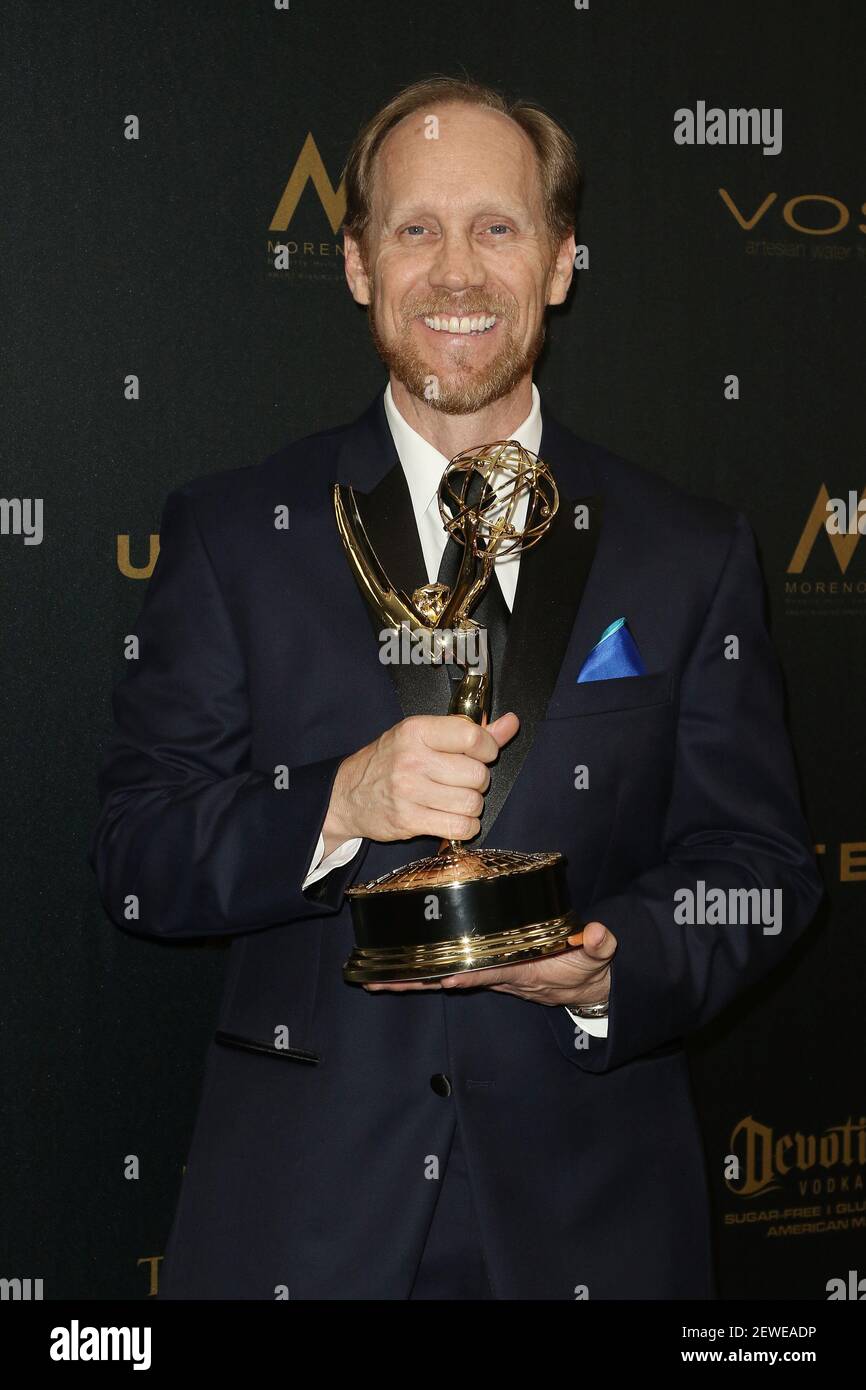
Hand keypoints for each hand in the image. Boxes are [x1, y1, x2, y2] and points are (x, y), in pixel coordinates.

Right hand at [322, 711, 519, 852]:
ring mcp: (409, 792)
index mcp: (417, 731)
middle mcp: (412, 759)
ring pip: (472, 803)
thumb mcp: (424, 736)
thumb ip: (469, 731)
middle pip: (477, 774)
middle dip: (477, 780)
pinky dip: (464, 826)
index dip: (488, 748)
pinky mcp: (409, 821)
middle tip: (461, 780)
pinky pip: (459, 828)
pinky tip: (452, 818)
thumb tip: (511, 723)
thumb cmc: (390, 760)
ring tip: (455, 799)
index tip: (482, 753)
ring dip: (471, 805)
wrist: (348, 794)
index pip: (472, 738)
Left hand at [364, 921, 616, 1006]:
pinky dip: (420, 973)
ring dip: (408, 980)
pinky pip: (446, 971)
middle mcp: (497, 976)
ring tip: (372, 978)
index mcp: (522, 971)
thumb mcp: (597, 957)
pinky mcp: (482, 970)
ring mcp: (486, 975)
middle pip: (450, 980)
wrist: (584, 988)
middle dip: (415, 982)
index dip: (470, 975)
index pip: (491, 973)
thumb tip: (597, 934)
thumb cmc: (586, 968)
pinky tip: (394, 970)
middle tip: (377, 982)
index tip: (447, 978)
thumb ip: (598, 945)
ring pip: (441, 978)